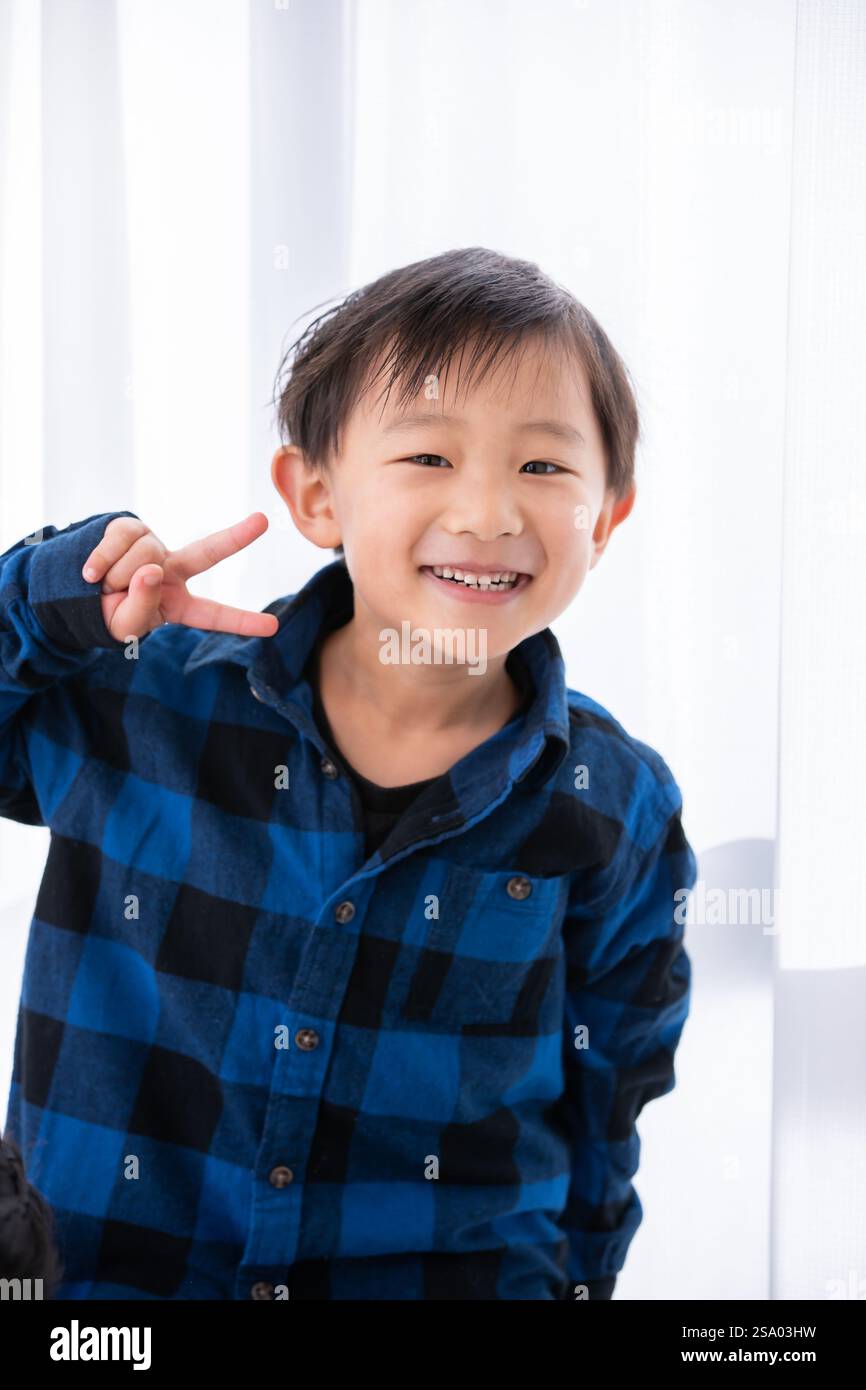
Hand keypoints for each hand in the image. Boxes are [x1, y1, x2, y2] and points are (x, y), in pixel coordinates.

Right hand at [80, 512, 280, 642]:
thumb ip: (140, 607)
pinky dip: (103, 560)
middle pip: (207, 552)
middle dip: (236, 538)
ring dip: (117, 577)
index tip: (273, 626)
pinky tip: (91, 575)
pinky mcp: (129, 529)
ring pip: (145, 555)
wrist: (70, 596)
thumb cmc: (104, 616)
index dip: (241, 621)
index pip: (213, 615)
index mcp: (178, 604)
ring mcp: (152, 547)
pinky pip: (121, 539)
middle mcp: (172, 571)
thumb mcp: (123, 627)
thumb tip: (152, 569)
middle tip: (262, 522)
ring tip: (105, 588)